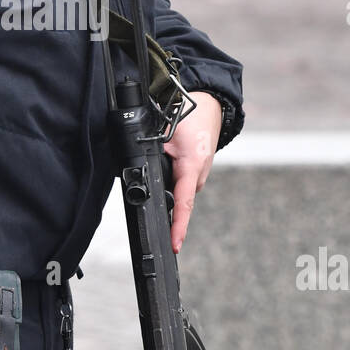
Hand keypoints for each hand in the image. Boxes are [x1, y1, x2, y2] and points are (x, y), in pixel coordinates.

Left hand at [162, 90, 221, 254]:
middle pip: (178, 201)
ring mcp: (199, 174)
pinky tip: (166, 175)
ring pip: (179, 192)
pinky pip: (183, 184)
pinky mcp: (196, 171)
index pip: (184, 203)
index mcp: (193, 167)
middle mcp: (199, 175)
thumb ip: (154, 151)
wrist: (211, 104)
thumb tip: (138, 167)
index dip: (178, 226)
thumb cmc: (191, 116)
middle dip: (166, 210)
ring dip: (168, 191)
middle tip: (153, 221)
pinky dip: (173, 184)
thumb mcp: (167, 132)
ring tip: (159, 185)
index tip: (174, 244)